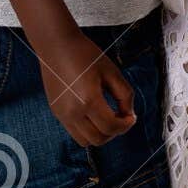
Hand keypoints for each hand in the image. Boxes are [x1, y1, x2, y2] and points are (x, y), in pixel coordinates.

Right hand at [36, 31, 137, 148]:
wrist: (57, 45)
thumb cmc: (85, 54)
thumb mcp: (112, 72)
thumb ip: (124, 95)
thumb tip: (129, 114)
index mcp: (88, 100)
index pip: (111, 127)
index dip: (126, 125)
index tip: (131, 117)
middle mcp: (72, 112)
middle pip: (98, 139)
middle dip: (114, 132)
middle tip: (121, 118)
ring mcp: (62, 114)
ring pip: (85, 141)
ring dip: (100, 134)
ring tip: (108, 117)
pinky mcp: (56, 112)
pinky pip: (74, 131)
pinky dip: (88, 129)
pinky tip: (94, 112)